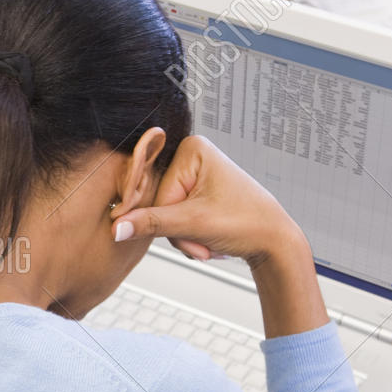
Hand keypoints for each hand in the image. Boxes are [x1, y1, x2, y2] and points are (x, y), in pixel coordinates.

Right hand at [112, 135, 306, 267]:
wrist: (275, 242)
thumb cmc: (247, 223)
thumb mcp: (194, 224)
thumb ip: (151, 224)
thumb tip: (116, 227)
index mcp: (192, 149)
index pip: (157, 194)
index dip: (172, 222)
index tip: (196, 232)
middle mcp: (193, 155)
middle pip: (162, 205)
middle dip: (182, 232)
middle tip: (205, 241)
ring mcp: (197, 174)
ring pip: (170, 216)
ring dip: (188, 238)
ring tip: (211, 240)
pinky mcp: (201, 190)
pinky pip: (180, 218)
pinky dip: (193, 235)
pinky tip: (211, 236)